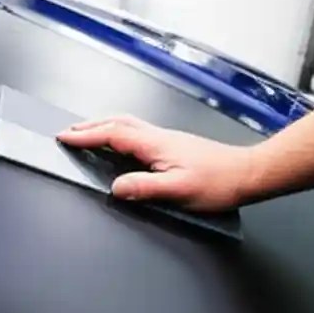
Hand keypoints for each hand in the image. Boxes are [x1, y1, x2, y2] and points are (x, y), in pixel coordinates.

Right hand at [56, 116, 262, 211]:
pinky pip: (137, 132)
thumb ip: (144, 187)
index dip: (86, 136)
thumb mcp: (178, 190)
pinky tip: (120, 143)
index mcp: (155, 144)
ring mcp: (167, 139)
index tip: (65, 137)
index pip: (113, 134)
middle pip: (117, 123)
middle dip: (90, 126)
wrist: (248, 174)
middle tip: (69, 132)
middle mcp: (159, 136)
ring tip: (87, 133)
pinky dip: (119, 132)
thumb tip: (115, 187)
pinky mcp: (173, 145)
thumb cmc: (218, 182)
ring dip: (103, 126)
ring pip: (127, 125)